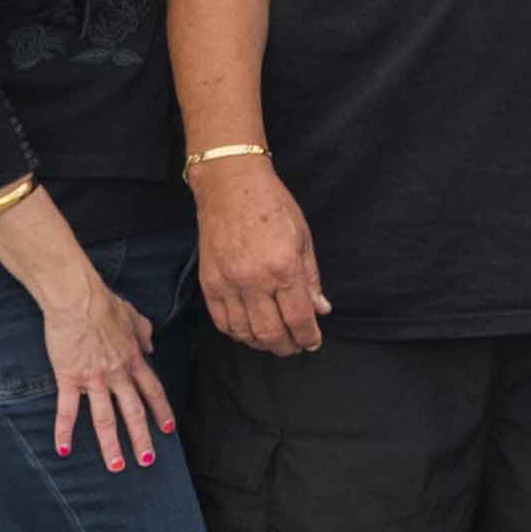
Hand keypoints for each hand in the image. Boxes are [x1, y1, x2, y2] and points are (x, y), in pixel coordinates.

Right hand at [33, 275, 178, 474]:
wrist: (78, 299)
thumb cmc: (103, 303)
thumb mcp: (132, 315)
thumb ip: (143, 333)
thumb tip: (151, 347)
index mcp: (133, 359)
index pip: (152, 391)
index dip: (161, 411)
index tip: (169, 430)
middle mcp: (117, 374)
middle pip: (134, 412)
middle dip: (142, 438)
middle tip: (147, 461)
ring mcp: (94, 379)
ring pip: (105, 419)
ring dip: (111, 445)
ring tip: (117, 466)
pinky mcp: (69, 379)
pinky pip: (68, 410)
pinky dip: (64, 431)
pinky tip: (63, 450)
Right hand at [195, 157, 327, 355]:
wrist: (230, 185)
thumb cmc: (272, 206)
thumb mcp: (303, 238)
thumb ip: (311, 278)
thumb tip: (321, 309)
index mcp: (283, 267)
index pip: (298, 318)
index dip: (308, 336)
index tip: (313, 342)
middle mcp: (254, 279)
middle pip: (271, 333)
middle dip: (287, 346)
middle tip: (295, 346)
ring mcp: (228, 283)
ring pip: (245, 333)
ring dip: (262, 343)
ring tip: (274, 340)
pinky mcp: (209, 283)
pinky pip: (222, 321)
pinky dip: (237, 333)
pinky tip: (249, 330)